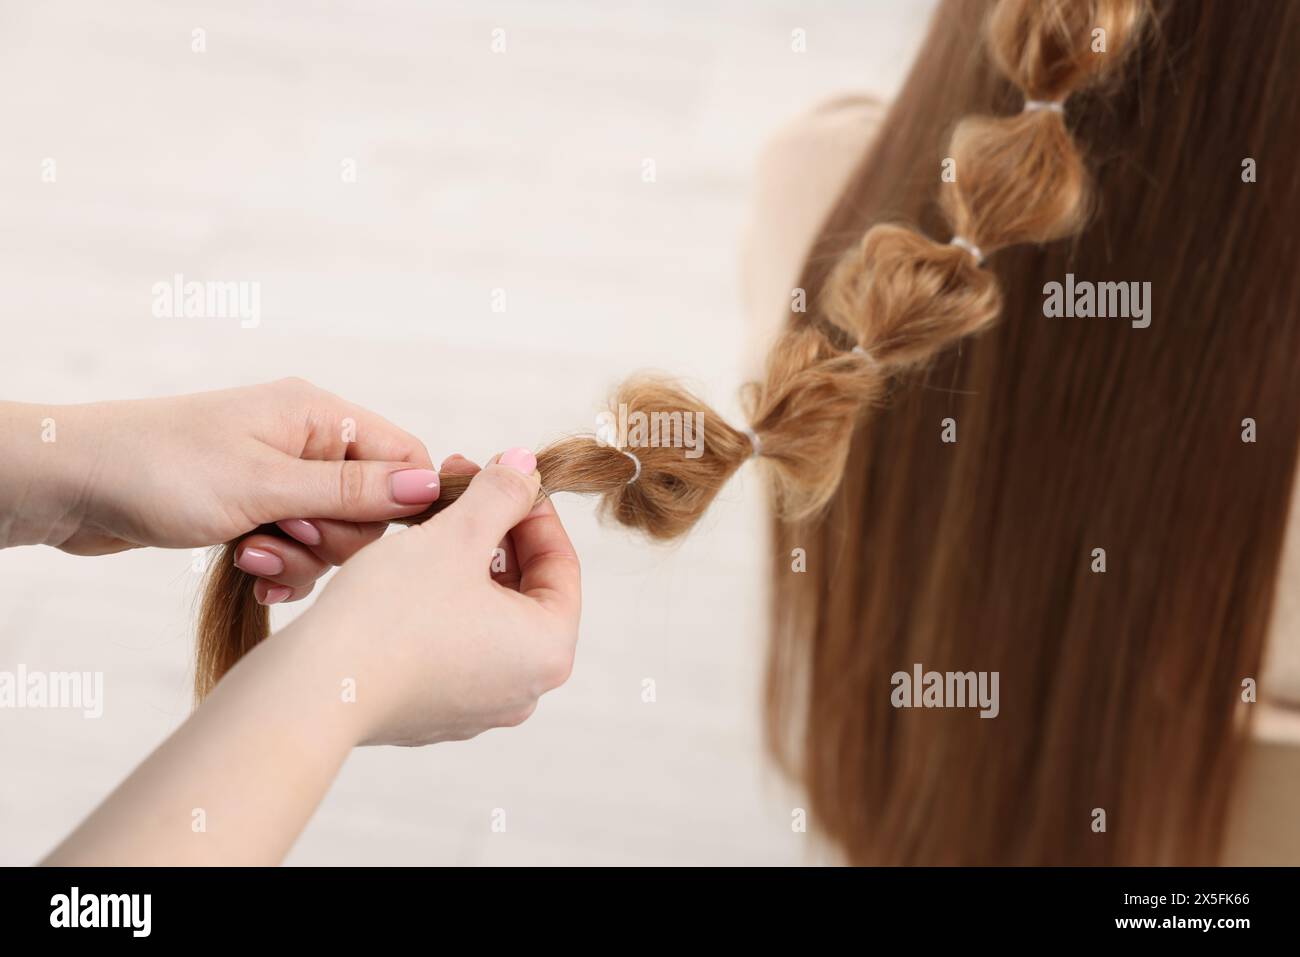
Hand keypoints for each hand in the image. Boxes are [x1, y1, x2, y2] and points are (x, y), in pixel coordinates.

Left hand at [1, 379, 441, 602]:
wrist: (72, 485)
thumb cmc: (161, 469)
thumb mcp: (265, 486)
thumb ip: (351, 490)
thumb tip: (430, 487)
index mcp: (318, 415)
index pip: (403, 456)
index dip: (403, 504)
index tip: (378, 541)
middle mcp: (306, 441)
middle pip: (371, 506)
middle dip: (333, 539)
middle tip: (284, 539)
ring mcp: (279, 476)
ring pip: (333, 535)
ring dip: (300, 560)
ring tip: (251, 559)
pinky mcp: (255, 509)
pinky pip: (297, 548)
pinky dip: (280, 568)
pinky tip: (249, 574)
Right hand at [288, 447, 581, 745]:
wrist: (311, 690)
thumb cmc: (391, 615)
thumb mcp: (456, 536)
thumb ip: (500, 495)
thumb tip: (527, 466)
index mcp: (548, 650)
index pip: (560, 563)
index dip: (529, 507)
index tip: (499, 472)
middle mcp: (522, 690)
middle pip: (523, 589)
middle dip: (492, 530)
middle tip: (457, 484)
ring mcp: (475, 707)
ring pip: (482, 614)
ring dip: (462, 561)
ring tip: (427, 520)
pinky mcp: (429, 713)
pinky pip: (448, 643)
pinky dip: (436, 601)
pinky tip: (402, 566)